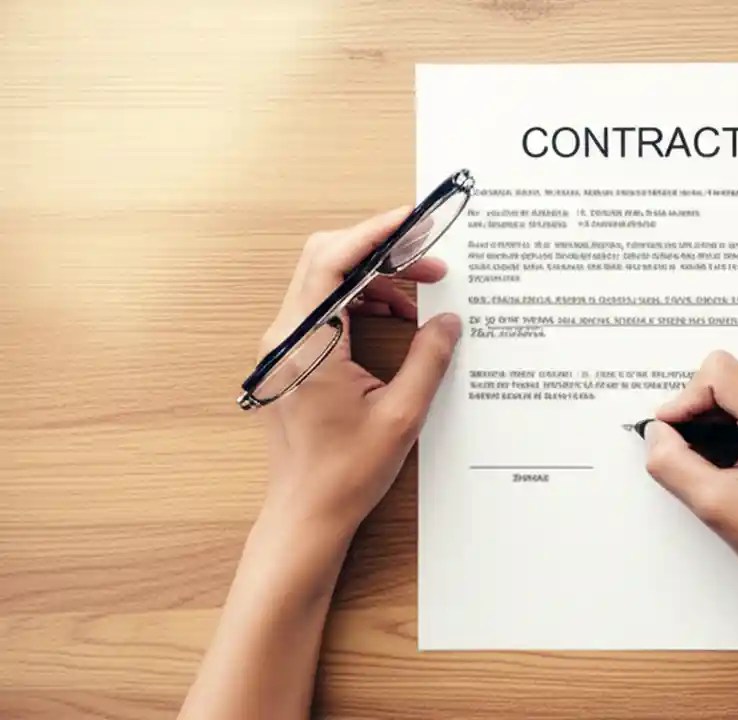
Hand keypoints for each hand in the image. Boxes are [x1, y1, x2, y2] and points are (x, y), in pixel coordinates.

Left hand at [255, 207, 460, 536]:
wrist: (305, 514)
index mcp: (308, 344)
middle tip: (429, 261)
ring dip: (373, 278)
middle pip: (325, 260)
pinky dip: (359, 301)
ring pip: (325, 281)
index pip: (333, 261)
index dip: (374, 232)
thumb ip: (428, 359)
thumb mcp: (401, 414)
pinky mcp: (289, 357)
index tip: (413, 218)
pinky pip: (322, 308)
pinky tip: (395, 318)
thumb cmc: (345, 473)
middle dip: (381, 251)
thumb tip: (448, 320)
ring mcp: (282, 346)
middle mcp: (285, 337)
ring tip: (421, 294)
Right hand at [643, 350, 737, 603]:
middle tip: (695, 460)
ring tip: (722, 469)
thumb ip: (674, 463)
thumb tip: (657, 434)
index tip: (672, 434)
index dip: (685, 401)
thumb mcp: (717, 506)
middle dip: (702, 417)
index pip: (718, 373)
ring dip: (721, 426)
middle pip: (729, 381)